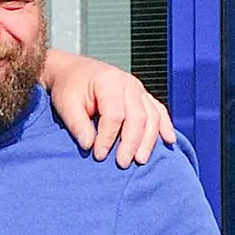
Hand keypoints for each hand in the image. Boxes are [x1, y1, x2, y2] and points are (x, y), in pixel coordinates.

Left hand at [43, 50, 177, 168]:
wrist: (74, 71)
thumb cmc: (70, 86)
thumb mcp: (66, 103)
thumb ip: (77, 123)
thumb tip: (89, 144)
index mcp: (109, 82)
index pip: (114, 115)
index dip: (107, 138)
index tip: (99, 155)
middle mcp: (129, 84)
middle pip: (137, 117)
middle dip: (131, 143)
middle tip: (122, 163)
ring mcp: (139, 90)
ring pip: (152, 116)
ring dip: (149, 140)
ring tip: (141, 160)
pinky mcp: (143, 96)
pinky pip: (159, 111)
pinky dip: (166, 126)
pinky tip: (169, 141)